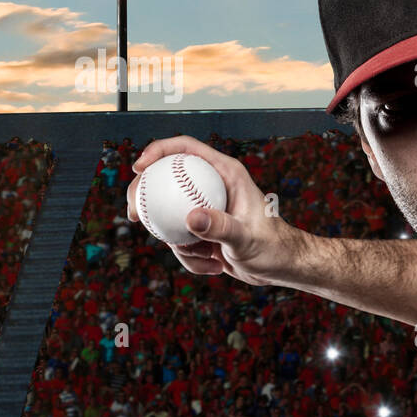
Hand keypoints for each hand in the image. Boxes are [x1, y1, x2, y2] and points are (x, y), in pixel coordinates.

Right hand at [127, 135, 302, 286]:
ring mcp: (206, 208)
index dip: (157, 150)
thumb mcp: (246, 238)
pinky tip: (216, 267)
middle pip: (166, 178)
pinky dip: (190, 258)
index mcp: (226, 173)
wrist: (282, 268)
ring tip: (209, 257)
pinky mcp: (203, 229)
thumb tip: (191, 218)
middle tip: (133, 214)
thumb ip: (221, 228)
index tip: (139, 169)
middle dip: (145, 195)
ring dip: (179, 242)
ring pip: (169, 215)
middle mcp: (213, 186)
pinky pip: (180, 240)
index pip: (186, 148)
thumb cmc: (273, 248)